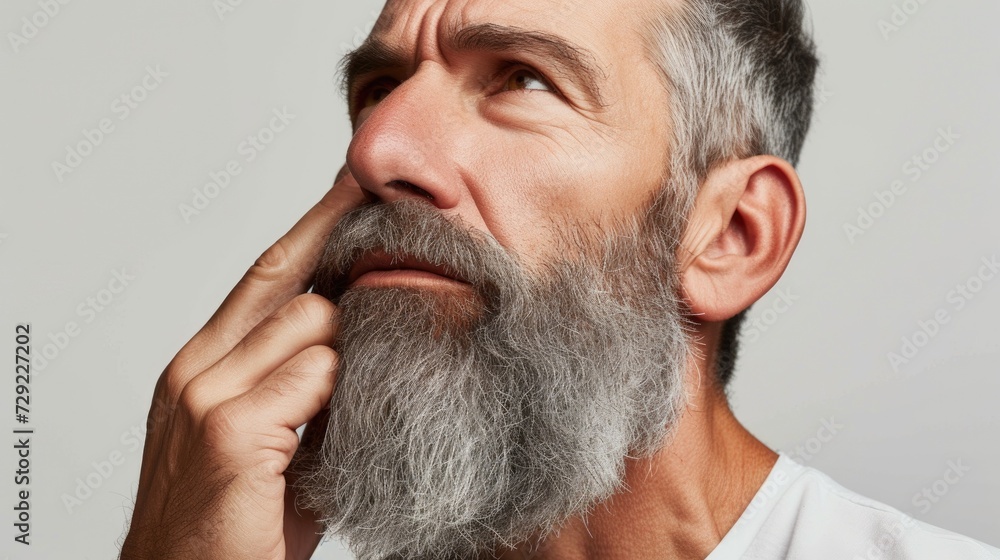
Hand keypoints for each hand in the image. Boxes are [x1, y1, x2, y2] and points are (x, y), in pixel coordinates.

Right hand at [120, 168, 365, 559]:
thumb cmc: (234, 527)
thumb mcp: (272, 445)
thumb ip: (304, 390)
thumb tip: (359, 343)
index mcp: (200, 366)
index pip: (265, 273)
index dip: (313, 225)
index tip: (353, 189)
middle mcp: (195, 369)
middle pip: (286, 277)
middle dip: (346, 258)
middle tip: (398, 233)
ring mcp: (206, 395)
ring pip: (312, 322)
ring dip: (348, 355)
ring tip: (351, 400)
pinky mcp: (230, 429)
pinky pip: (317, 375)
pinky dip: (339, 399)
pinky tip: (330, 434)